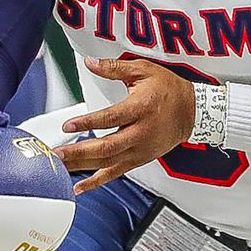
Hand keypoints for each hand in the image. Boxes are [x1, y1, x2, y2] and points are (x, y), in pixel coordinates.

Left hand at [56, 58, 195, 194]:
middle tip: (58, 154)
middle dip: (79, 151)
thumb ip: (114, 68)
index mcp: (141, 108)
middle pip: (107, 147)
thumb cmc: (169, 90)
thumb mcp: (143, 70)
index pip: (111, 118)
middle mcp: (141, 132)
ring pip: (108, 163)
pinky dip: (97, 182)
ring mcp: (140, 149)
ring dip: (83, 167)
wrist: (192, 112)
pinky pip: (116, 173)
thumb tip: (90, 63)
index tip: (68, 126)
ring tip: (60, 169)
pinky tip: (80, 187)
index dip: (88, 123)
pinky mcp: (139, 159)